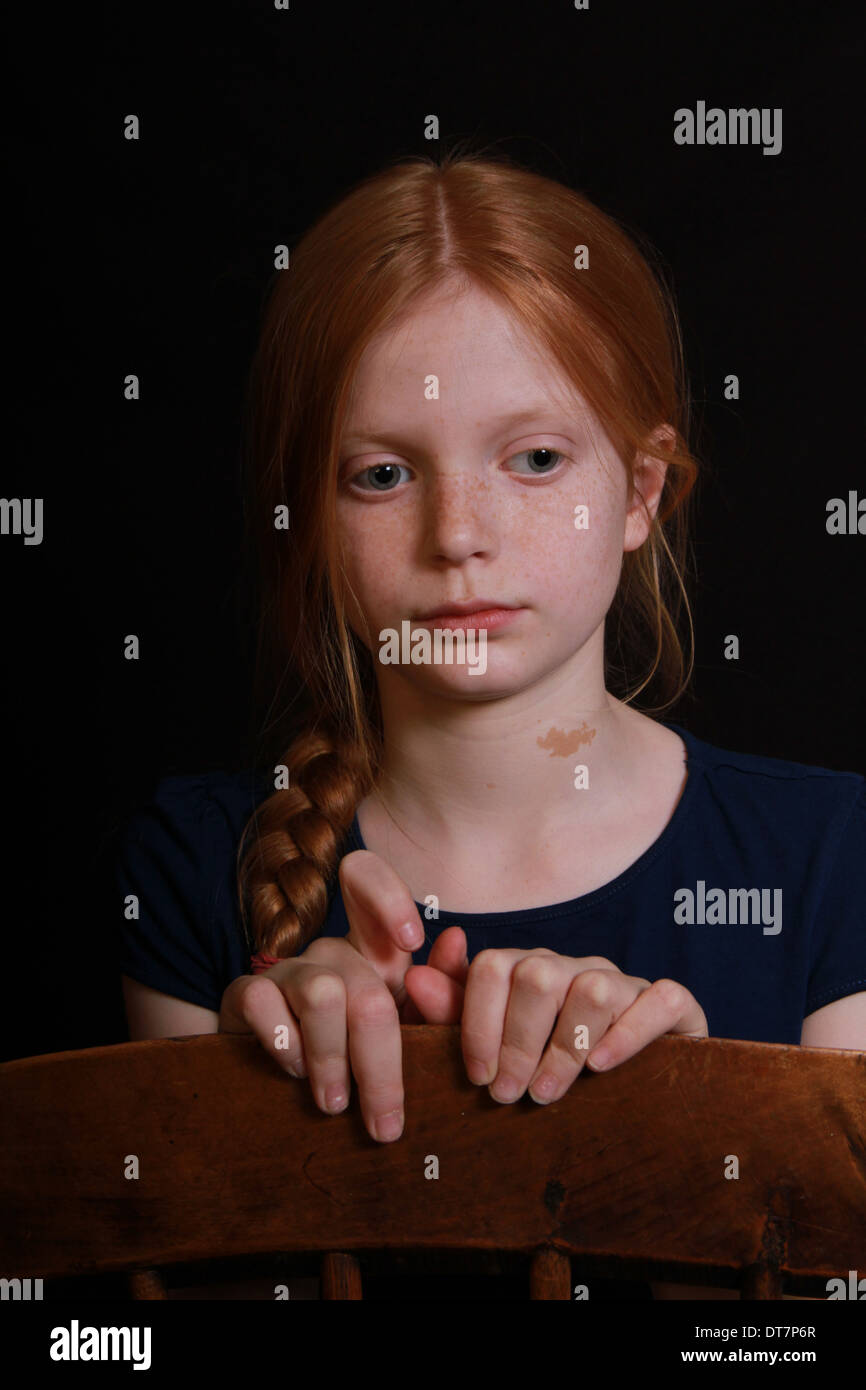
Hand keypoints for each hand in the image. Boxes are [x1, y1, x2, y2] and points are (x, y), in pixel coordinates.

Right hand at [218, 849, 466, 1141]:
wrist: (277, 1080)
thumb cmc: (356, 1054)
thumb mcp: (404, 1030)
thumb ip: (439, 997)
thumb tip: (456, 940)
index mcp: (372, 949)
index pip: (365, 879)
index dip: (388, 898)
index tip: (411, 942)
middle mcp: (330, 951)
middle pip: (368, 990)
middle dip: (382, 1065)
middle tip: (386, 1123)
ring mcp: (288, 970)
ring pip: (323, 996)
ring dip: (333, 1060)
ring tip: (336, 1103)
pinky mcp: (247, 993)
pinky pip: (265, 1008)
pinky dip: (285, 1047)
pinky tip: (293, 1071)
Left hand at [404, 938, 707, 1104]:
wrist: (636, 1092)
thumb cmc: (547, 1068)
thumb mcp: (495, 1046)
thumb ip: (453, 1014)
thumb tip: (413, 978)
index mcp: (526, 970)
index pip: (491, 967)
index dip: (477, 1022)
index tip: (477, 1076)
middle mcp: (573, 967)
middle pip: (538, 975)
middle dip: (517, 1040)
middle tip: (509, 1094)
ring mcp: (624, 982)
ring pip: (594, 988)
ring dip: (565, 1047)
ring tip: (548, 1093)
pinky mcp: (672, 1004)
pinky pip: (659, 999)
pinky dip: (630, 1033)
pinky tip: (603, 1066)